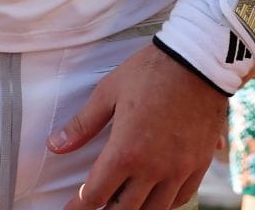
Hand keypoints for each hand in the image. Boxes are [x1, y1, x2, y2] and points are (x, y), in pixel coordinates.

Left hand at [50, 42, 224, 209]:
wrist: (198, 60)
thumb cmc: (151, 71)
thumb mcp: (109, 91)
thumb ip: (82, 125)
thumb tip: (56, 146)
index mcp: (126, 151)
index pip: (95, 194)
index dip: (78, 207)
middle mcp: (153, 168)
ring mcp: (179, 169)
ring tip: (122, 206)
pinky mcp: (199, 164)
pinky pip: (182, 198)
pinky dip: (165, 204)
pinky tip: (155, 198)